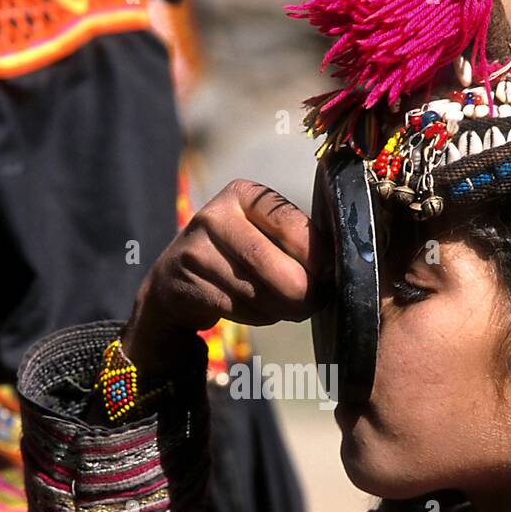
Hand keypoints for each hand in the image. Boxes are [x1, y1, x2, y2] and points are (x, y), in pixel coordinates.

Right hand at [125, 180, 317, 371]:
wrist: (175, 278)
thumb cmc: (236, 253)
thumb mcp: (262, 231)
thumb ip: (295, 240)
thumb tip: (335, 269)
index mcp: (243, 194)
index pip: (290, 224)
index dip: (317, 255)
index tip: (332, 273)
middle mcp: (215, 216)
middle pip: (272, 263)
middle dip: (303, 291)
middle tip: (316, 301)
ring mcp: (197, 251)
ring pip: (258, 292)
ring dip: (283, 308)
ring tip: (288, 306)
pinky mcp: (188, 285)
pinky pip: (241, 309)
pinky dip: (261, 316)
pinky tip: (260, 309)